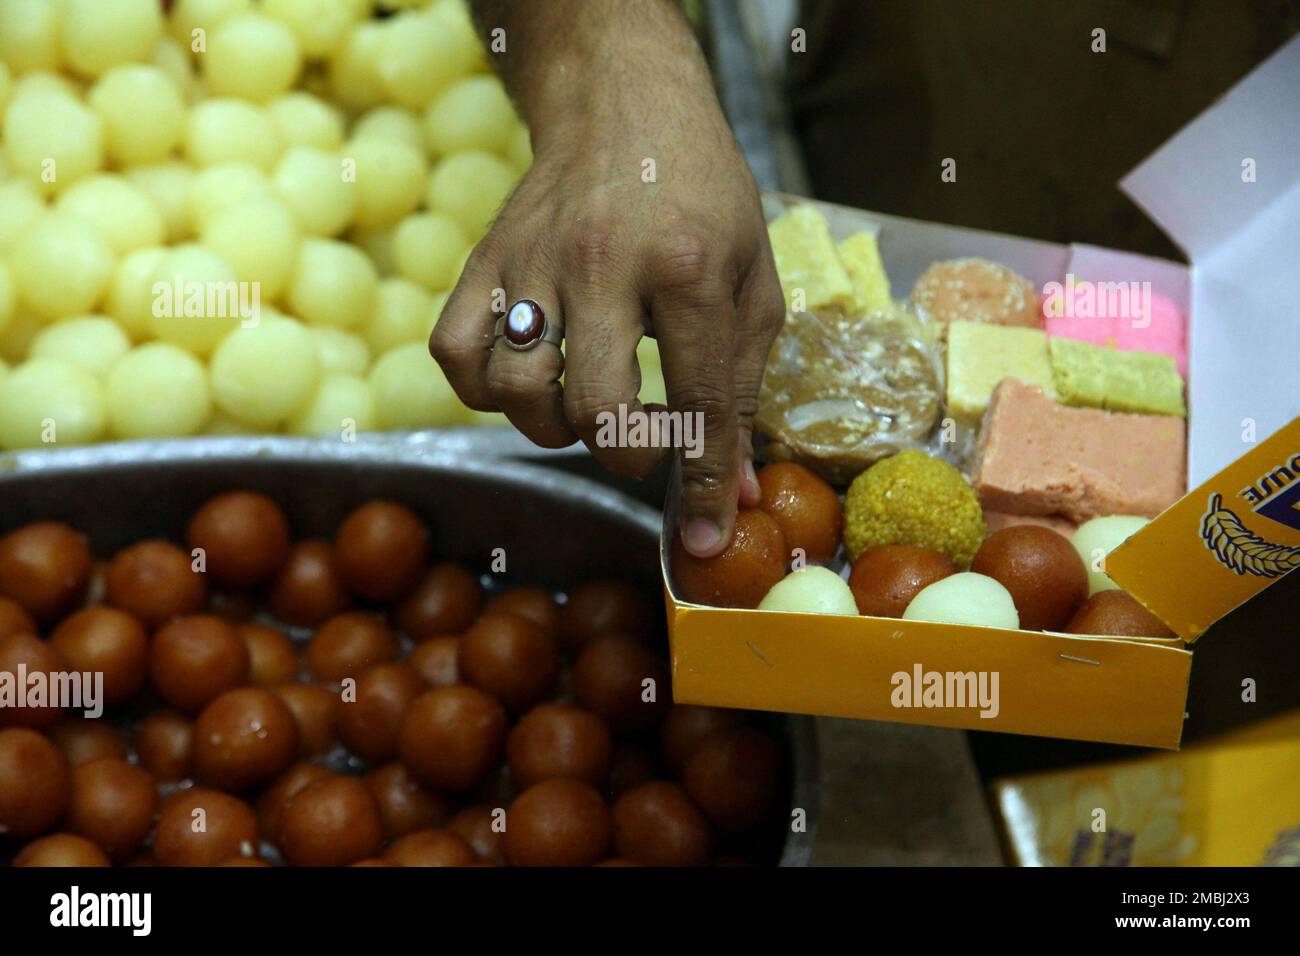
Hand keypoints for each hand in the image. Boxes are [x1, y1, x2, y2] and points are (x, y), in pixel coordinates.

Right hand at [432, 0, 784, 556]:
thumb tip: (730, 492)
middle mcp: (603, 264)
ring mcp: (532, 261)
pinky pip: (456, 353)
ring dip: (552, 427)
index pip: (697, 401)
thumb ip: (742, 386)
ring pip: (513, 390)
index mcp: (690, 267)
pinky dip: (485, 390)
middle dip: (625, 456)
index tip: (702, 535)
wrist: (624, 105)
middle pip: (595, 408)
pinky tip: (527, 378)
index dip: (703, 481)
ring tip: (584, 404)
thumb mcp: (752, 280)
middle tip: (642, 444)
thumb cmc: (702, 197)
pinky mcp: (484, 260)